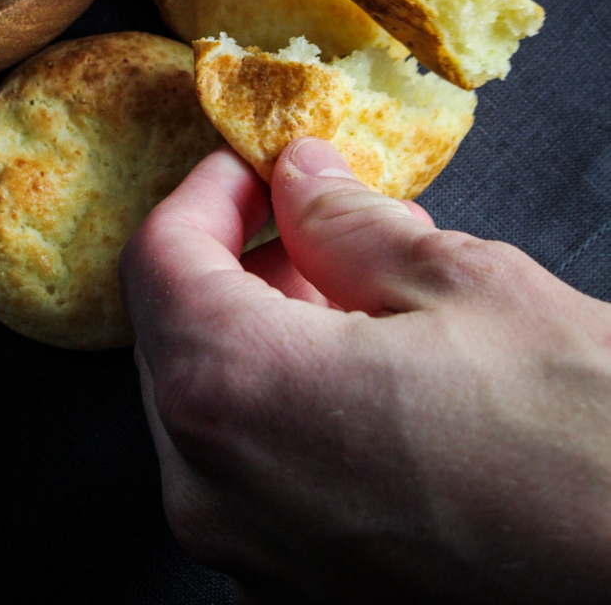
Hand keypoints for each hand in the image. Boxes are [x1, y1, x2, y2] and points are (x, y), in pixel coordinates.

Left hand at [119, 139, 610, 602]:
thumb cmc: (579, 441)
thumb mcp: (462, 285)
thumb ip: (348, 222)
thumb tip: (300, 180)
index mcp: (235, 393)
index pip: (159, 259)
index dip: (205, 192)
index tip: (255, 166)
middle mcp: (216, 495)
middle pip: (176, 335)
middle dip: (240, 262)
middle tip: (320, 223)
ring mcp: (253, 565)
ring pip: (212, 411)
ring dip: (266, 334)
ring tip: (365, 300)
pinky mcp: (301, 601)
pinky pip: (255, 480)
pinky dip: (287, 413)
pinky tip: (373, 386)